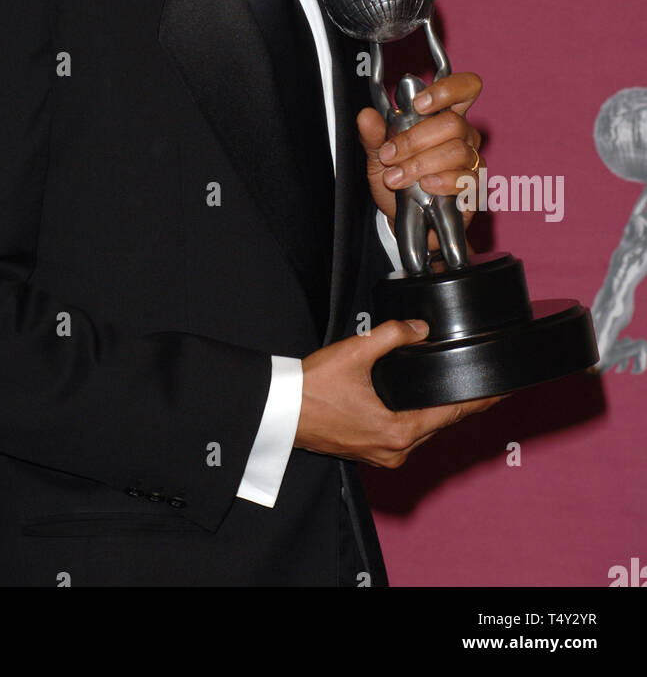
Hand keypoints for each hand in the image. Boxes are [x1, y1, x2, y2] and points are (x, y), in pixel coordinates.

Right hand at [295, 322, 502, 464]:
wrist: (280, 412)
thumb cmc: (311, 389)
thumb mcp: (355, 352)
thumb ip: (393, 334)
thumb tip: (420, 328)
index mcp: (399, 432)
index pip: (453, 414)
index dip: (481, 401)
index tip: (504, 392)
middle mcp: (395, 450)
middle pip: (442, 425)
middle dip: (465, 405)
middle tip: (490, 388)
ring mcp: (382, 455)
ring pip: (424, 432)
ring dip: (442, 413)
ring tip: (464, 394)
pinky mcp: (369, 451)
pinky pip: (406, 436)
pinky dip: (419, 420)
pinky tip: (425, 406)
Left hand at [357, 70, 482, 244]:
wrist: (406, 221)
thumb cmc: (398, 182)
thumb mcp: (378, 158)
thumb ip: (373, 136)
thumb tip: (366, 115)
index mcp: (443, 117)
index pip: (464, 88)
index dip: (448, 89)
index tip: (418, 103)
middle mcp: (464, 135)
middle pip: (453, 123)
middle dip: (415, 139)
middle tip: (389, 155)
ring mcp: (473, 161)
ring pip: (457, 151)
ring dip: (421, 164)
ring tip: (397, 178)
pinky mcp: (476, 187)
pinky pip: (466, 179)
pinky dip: (442, 182)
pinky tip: (425, 186)